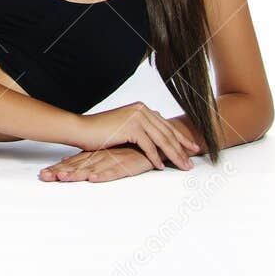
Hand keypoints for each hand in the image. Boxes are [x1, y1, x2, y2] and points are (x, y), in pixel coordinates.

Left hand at [39, 146, 156, 182]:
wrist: (158, 144)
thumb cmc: (132, 151)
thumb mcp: (110, 155)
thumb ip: (92, 159)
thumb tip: (69, 163)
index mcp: (97, 154)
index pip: (74, 162)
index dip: (58, 168)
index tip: (42, 175)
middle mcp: (102, 156)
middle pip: (77, 165)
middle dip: (60, 172)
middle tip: (44, 177)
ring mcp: (114, 159)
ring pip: (92, 168)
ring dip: (76, 173)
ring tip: (62, 178)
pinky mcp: (128, 164)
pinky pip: (114, 171)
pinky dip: (103, 175)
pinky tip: (93, 178)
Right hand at [76, 102, 198, 169]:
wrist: (82, 129)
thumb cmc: (101, 131)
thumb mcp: (125, 126)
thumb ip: (141, 127)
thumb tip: (155, 134)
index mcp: (142, 108)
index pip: (166, 125)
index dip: (181, 138)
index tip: (192, 148)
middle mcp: (142, 110)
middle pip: (167, 132)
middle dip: (182, 148)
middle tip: (191, 161)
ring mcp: (137, 117)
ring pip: (162, 140)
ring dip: (174, 155)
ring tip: (183, 166)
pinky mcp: (131, 127)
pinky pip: (148, 146)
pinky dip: (155, 157)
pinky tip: (161, 166)